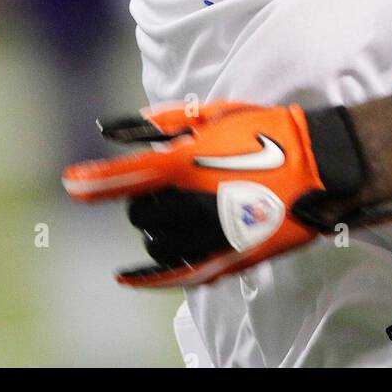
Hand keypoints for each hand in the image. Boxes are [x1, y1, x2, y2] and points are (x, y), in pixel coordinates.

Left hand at [61, 98, 391, 286]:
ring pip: (156, 242)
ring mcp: (209, 235)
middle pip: (139, 213)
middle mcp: (191, 203)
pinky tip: (129, 276)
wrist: (321, 166)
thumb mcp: (215, 114)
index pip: (124, 178)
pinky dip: (148, 277)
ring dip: (151, 229)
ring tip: (165, 214)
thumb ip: (163, 123)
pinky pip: (175, 275)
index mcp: (186, 163)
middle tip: (151, 189)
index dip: (91, 182)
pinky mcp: (226, 258)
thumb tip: (116, 126)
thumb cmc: (269, 131)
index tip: (70, 183)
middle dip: (138, 201)